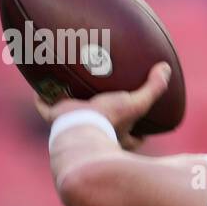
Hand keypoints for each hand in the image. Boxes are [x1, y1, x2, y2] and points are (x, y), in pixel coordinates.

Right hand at [35, 62, 170, 150]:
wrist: (79, 130)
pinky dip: (42, 98)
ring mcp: (73, 127)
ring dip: (73, 106)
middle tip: (105, 100)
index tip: (142, 122)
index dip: (138, 131)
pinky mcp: (54, 118)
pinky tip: (41, 85)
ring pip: (74, 118)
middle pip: (102, 125)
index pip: (133, 136)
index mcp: (118, 135)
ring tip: (73, 89)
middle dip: (103, 115)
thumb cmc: (110, 121)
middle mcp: (96, 133)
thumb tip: (166, 68)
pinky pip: (45, 107)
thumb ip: (153, 88)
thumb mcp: (137, 104)